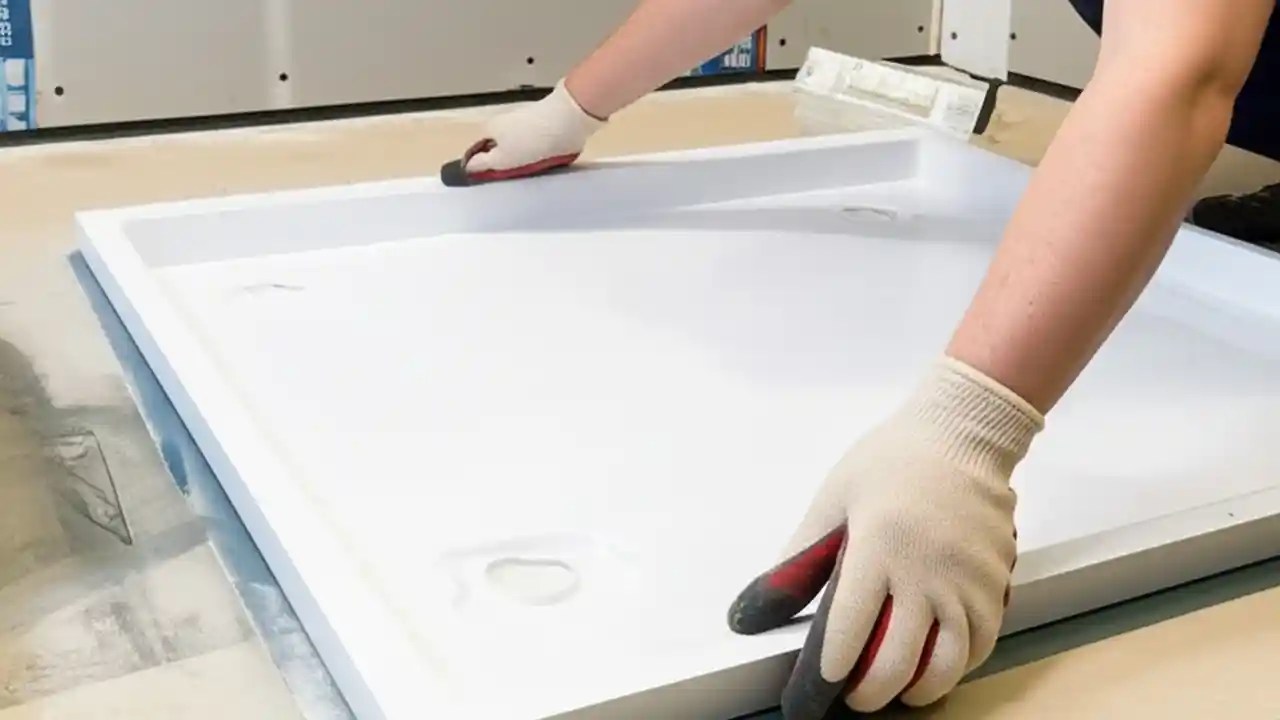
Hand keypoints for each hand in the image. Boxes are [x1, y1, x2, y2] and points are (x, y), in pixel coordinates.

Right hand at [445, 79, 604, 185]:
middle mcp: (506, 123)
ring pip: (522, 149)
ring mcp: (527, 123)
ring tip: (535, 173)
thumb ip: (484, 165)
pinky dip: (542, 154)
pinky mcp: (546, 126)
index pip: (482, 151)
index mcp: (491, 128)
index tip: (496, 179)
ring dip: (527, 161)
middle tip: (518, 178)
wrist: (568, 120)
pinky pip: (539, 146)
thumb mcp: (502, 158)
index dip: (487, 166)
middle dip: (510, 164)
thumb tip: (468, 168)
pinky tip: (548, 163)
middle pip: (503, 150)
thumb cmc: (530, 140)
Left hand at [728, 357, 1042, 717]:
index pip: (850, 629)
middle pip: (896, 661)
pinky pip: (979, 645)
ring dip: (915, 689)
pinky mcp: (995, 583)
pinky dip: (956, 666)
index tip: (816, 689)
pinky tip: (934, 666)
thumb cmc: (892, 461)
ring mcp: (965, 581)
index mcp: (877, 547)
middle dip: (868, 693)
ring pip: (944, 665)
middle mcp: (924, 572)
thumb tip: (758, 603)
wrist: (963, 433)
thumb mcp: (833, 498)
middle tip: (852, 694)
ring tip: (895, 690)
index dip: (831, 670)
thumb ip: (799, 555)